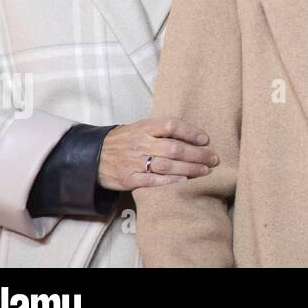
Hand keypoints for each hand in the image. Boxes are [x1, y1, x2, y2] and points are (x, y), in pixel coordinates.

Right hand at [98, 117, 217, 190]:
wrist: (93, 156)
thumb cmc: (125, 141)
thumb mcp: (140, 128)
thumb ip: (162, 130)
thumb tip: (194, 135)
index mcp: (144, 127)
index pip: (172, 125)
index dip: (191, 132)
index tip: (206, 139)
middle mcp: (140, 143)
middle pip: (174, 148)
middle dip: (197, 154)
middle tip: (213, 159)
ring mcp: (134, 161)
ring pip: (167, 165)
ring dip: (189, 169)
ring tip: (205, 171)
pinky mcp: (129, 179)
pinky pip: (152, 181)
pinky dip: (169, 182)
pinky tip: (184, 182)